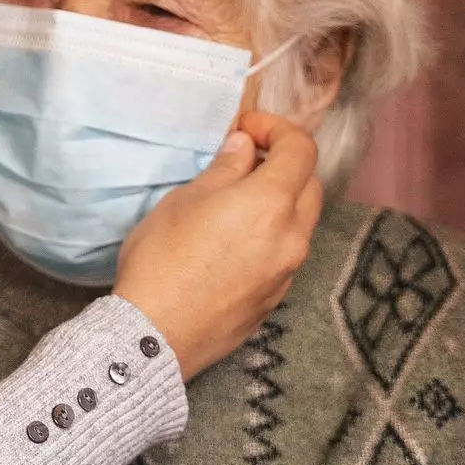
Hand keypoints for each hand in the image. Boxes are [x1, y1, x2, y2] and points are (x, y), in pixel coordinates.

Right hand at [111, 112, 322, 379]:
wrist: (154, 335)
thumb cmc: (162, 259)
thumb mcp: (184, 199)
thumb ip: (224, 170)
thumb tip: (243, 147)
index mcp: (272, 203)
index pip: (302, 149)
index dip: (277, 129)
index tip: (245, 131)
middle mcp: (292, 237)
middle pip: (309, 186)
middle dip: (283, 166)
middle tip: (241, 164)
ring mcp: (287, 272)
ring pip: (299, 223)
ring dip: (278, 204)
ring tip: (234, 206)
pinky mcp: (274, 300)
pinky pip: (284, 255)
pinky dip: (269, 237)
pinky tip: (230, 245)